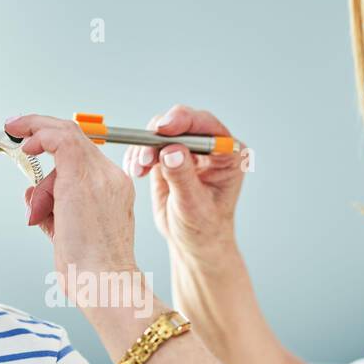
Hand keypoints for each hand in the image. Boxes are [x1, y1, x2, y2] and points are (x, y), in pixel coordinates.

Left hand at [9, 114, 140, 301]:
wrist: (106, 285)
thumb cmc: (90, 271)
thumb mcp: (66, 233)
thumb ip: (50, 210)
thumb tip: (30, 193)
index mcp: (113, 189)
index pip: (84, 151)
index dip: (55, 139)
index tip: (32, 140)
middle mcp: (112, 177)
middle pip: (76, 135)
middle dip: (41, 126)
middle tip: (16, 126)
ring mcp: (101, 176)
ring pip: (67, 134)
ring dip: (36, 131)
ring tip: (16, 134)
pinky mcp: (83, 179)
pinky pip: (61, 140)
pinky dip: (40, 136)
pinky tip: (26, 145)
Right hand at [125, 104, 246, 264]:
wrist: (192, 242)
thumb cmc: (202, 227)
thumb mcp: (193, 206)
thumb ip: (183, 177)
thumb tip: (171, 150)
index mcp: (228, 155)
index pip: (208, 127)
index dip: (185, 121)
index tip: (163, 129)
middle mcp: (210, 147)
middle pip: (182, 123)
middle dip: (159, 136)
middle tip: (145, 158)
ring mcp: (188, 149)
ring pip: (162, 131)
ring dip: (145, 147)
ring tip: (139, 170)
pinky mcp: (168, 155)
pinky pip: (149, 144)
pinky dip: (138, 154)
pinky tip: (136, 170)